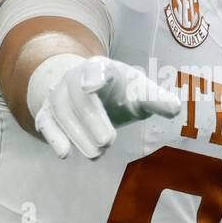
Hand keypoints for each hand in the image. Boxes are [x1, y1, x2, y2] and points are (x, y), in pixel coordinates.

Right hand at [34, 55, 180, 159]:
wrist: (88, 92)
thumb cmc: (120, 92)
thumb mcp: (139, 92)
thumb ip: (156, 100)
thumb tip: (175, 108)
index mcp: (100, 67)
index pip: (95, 67)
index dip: (94, 75)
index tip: (93, 85)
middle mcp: (74, 78)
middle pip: (78, 96)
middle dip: (92, 119)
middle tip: (108, 142)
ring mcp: (58, 94)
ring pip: (61, 111)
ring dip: (77, 133)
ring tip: (97, 155)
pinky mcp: (48, 113)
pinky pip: (46, 122)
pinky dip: (53, 137)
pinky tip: (64, 153)